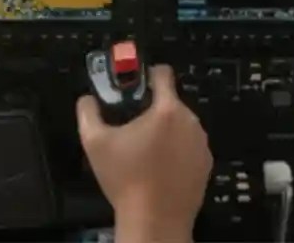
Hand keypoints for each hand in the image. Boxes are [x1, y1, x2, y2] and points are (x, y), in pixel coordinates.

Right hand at [77, 66, 211, 242]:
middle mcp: (190, 121)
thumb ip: (88, 112)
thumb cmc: (125, 178)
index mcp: (167, 109)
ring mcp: (202, 143)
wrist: (155, 219)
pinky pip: (190, 147)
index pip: (163, 74)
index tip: (136, 85)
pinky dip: (178, 151)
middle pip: (170, 103)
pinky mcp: (206, 163)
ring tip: (146, 154)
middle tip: (133, 130)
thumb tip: (87, 99)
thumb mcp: (94, 142)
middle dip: (153, 111)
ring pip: (181, 125)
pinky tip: (161, 169)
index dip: (148, 74)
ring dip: (167, 131)